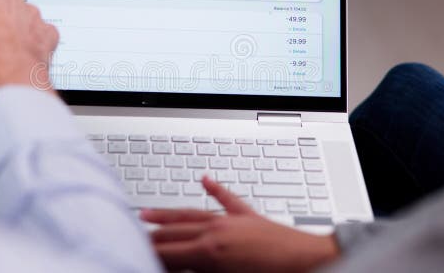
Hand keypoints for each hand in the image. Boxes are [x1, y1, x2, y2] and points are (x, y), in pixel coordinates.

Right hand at [141, 177, 339, 272]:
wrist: (313, 264)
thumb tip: (178, 269)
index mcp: (209, 251)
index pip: (166, 251)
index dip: (147, 253)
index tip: (132, 253)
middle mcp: (217, 230)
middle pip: (173, 232)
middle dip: (150, 236)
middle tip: (130, 236)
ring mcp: (233, 221)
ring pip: (191, 214)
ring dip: (168, 214)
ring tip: (147, 213)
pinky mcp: (251, 218)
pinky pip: (228, 200)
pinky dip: (215, 189)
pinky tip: (206, 179)